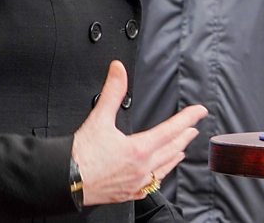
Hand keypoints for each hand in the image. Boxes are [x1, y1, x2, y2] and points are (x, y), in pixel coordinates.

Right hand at [72, 61, 207, 205]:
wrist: (64, 181)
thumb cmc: (80, 156)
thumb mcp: (99, 118)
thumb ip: (112, 92)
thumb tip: (118, 71)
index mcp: (139, 149)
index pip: (172, 129)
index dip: (188, 118)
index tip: (199, 111)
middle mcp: (142, 168)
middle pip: (171, 149)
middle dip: (184, 137)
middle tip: (193, 129)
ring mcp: (136, 182)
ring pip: (164, 169)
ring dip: (174, 157)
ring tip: (181, 151)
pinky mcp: (127, 193)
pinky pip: (151, 186)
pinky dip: (159, 176)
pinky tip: (158, 175)